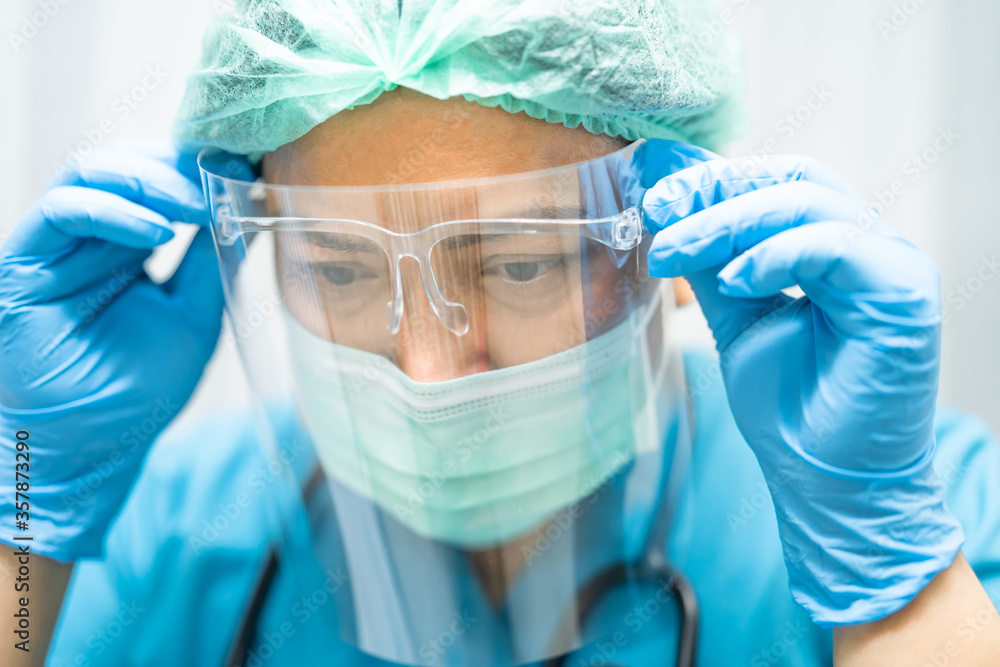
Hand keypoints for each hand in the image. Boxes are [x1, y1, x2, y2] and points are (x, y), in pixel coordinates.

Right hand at [0, 145, 245, 560]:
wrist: (89, 448)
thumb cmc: (138, 388)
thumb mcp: (195, 315)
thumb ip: (214, 260)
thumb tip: (251, 203)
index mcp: (131, 243)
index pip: (159, 177)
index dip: (202, 167)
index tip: (250, 168)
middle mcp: (92, 236)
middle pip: (126, 162)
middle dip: (180, 166)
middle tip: (225, 177)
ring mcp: (56, 246)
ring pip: (90, 171)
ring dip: (150, 179)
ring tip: (196, 204)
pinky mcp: (23, 264)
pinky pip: (61, 212)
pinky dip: (113, 210)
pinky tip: (158, 232)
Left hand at [638, 139, 963, 625]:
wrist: (826, 485)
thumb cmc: (790, 410)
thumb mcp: (737, 318)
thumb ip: (712, 263)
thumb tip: (668, 206)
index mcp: (834, 248)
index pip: (777, 184)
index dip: (715, 180)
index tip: (654, 195)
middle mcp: (869, 247)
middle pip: (794, 180)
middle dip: (717, 189)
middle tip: (659, 210)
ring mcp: (892, 265)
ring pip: (807, 205)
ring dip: (727, 223)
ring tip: (673, 252)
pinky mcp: (902, 294)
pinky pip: (834, 247)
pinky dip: (775, 254)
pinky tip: (733, 279)